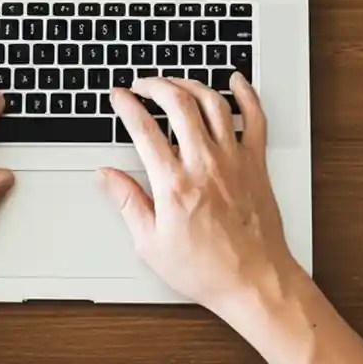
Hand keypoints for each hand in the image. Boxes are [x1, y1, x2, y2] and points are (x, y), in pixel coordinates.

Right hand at [100, 72, 299, 313]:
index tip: (119, 97)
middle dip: (155, 85)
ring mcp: (233, 160)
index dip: (126, 105)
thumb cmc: (206, 269)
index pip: (144, 128)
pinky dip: (246, 94)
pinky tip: (236, 82)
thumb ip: (127, 202)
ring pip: (212, 102)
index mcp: (174, 184)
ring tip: (175, 83)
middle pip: (178, 103)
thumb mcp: (150, 243)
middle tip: (143, 85)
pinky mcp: (256, 163)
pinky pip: (255, 118)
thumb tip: (106, 175)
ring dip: (190, 84)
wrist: (253, 281)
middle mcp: (205, 164)